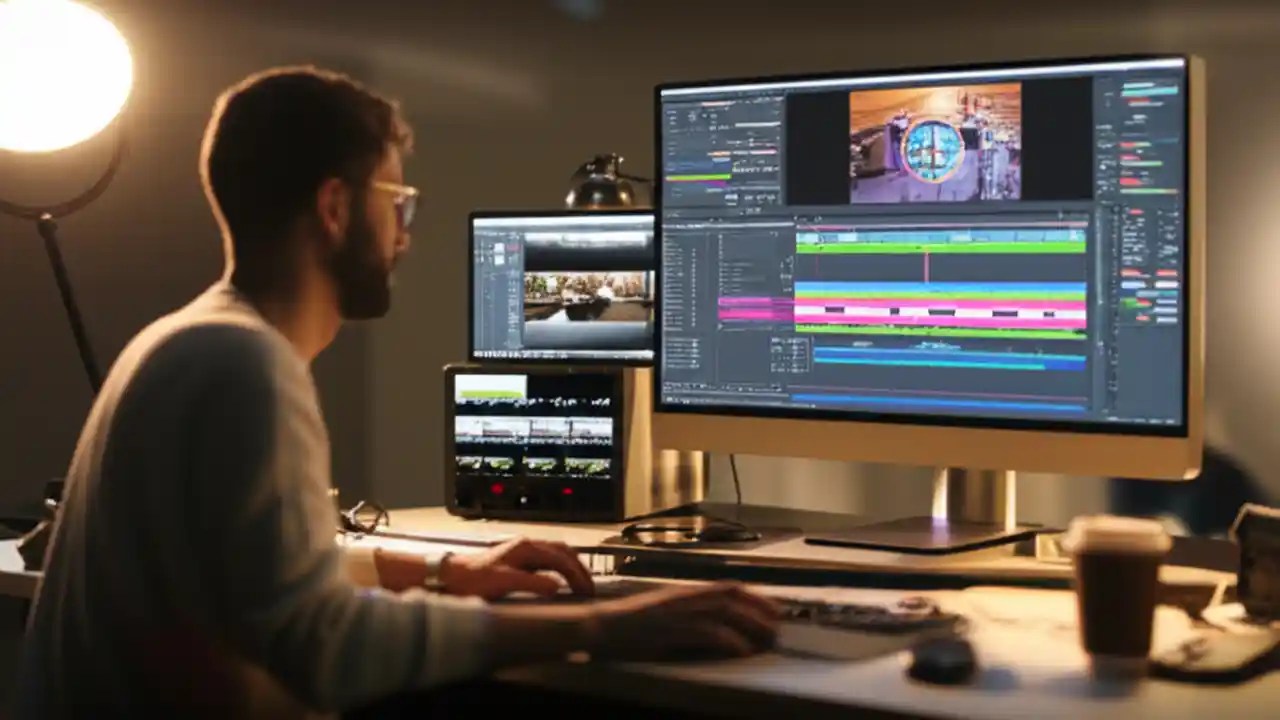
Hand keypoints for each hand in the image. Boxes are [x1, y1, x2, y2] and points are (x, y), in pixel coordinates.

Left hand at [439, 537, 593, 600]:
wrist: (450, 574)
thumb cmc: (474, 579)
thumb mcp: (504, 583)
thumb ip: (532, 583)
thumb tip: (558, 586)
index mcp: (527, 547)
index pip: (562, 559)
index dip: (578, 575)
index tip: (588, 592)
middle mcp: (527, 544)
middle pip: (563, 551)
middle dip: (580, 568)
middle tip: (590, 588)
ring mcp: (522, 549)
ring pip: (556, 553)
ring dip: (571, 566)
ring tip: (581, 584)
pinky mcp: (517, 557)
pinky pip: (547, 559)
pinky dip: (560, 568)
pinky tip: (561, 581)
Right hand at [588, 582, 780, 659]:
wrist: (600, 627)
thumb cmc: (631, 626)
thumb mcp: (666, 615)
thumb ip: (691, 617)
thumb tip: (721, 630)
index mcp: (685, 592)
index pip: (728, 588)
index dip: (756, 597)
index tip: (776, 610)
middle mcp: (685, 596)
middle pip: (732, 596)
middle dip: (760, 610)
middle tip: (780, 626)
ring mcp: (678, 611)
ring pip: (724, 610)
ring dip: (750, 624)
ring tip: (767, 639)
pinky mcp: (670, 627)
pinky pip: (706, 631)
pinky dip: (728, 640)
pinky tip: (741, 650)